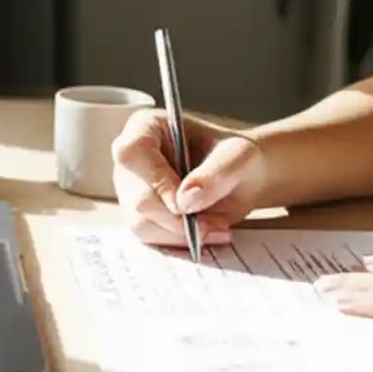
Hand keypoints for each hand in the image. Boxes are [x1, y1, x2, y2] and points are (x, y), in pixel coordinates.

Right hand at [111, 109, 266, 247]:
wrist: (241, 179)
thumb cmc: (237, 158)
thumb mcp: (239, 158)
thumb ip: (216, 174)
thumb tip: (185, 200)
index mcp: (146, 128)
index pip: (132, 153)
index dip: (156, 181)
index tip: (185, 204)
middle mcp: (131, 160)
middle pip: (137, 198)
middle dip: (177, 219)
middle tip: (214, 225)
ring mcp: (131, 191)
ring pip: (142, 223)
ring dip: (182, 234)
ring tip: (218, 228)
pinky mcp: (140, 217)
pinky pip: (151, 239)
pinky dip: (180, 243)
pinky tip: (206, 234)